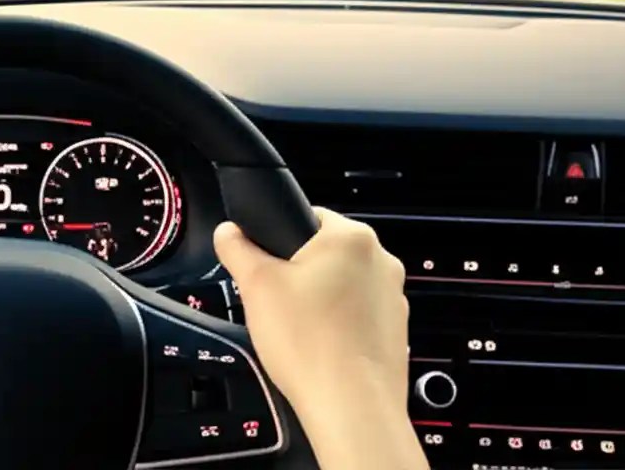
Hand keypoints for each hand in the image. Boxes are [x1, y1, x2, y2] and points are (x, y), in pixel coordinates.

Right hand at [215, 208, 426, 469]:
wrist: (351, 407)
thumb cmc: (308, 342)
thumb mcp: (255, 286)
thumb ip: (236, 248)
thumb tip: (228, 232)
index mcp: (352, 237)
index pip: (306, 217)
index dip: (277, 241)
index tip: (264, 269)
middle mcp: (382, 261)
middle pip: (323, 255)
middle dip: (297, 276)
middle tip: (275, 304)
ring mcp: (394, 298)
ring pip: (340, 287)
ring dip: (317, 302)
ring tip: (297, 331)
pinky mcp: (396, 331)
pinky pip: (356, 318)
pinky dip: (336, 328)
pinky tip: (318, 349)